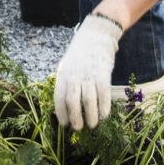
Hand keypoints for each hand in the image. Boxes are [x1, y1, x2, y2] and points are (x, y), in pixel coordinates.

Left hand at [54, 13, 123, 130]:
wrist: (95, 35)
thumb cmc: (80, 55)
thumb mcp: (67, 66)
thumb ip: (66, 83)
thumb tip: (66, 106)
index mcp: (63, 75)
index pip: (59, 98)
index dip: (61, 113)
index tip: (64, 125)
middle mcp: (74, 76)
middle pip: (72, 102)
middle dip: (75, 118)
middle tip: (78, 128)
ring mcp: (89, 75)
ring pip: (88, 100)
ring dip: (90, 116)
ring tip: (92, 125)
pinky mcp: (103, 74)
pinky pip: (103, 94)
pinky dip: (104, 106)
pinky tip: (104, 115)